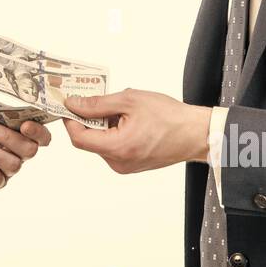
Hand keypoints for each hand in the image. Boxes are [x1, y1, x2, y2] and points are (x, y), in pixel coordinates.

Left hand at [62, 89, 210, 173]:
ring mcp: (125, 166)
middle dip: (90, 119)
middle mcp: (118, 163)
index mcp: (117, 148)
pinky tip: (129, 120)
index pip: (78, 138)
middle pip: (89, 140)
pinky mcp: (131, 165)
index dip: (70, 119)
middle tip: (100, 100)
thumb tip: (73, 104)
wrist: (195, 133)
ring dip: (103, 125)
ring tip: (123, 110)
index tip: (69, 103)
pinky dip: (113, 132)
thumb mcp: (129, 100)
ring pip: (101, 143)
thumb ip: (97, 104)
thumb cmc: (169, 116)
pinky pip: (113, 148)